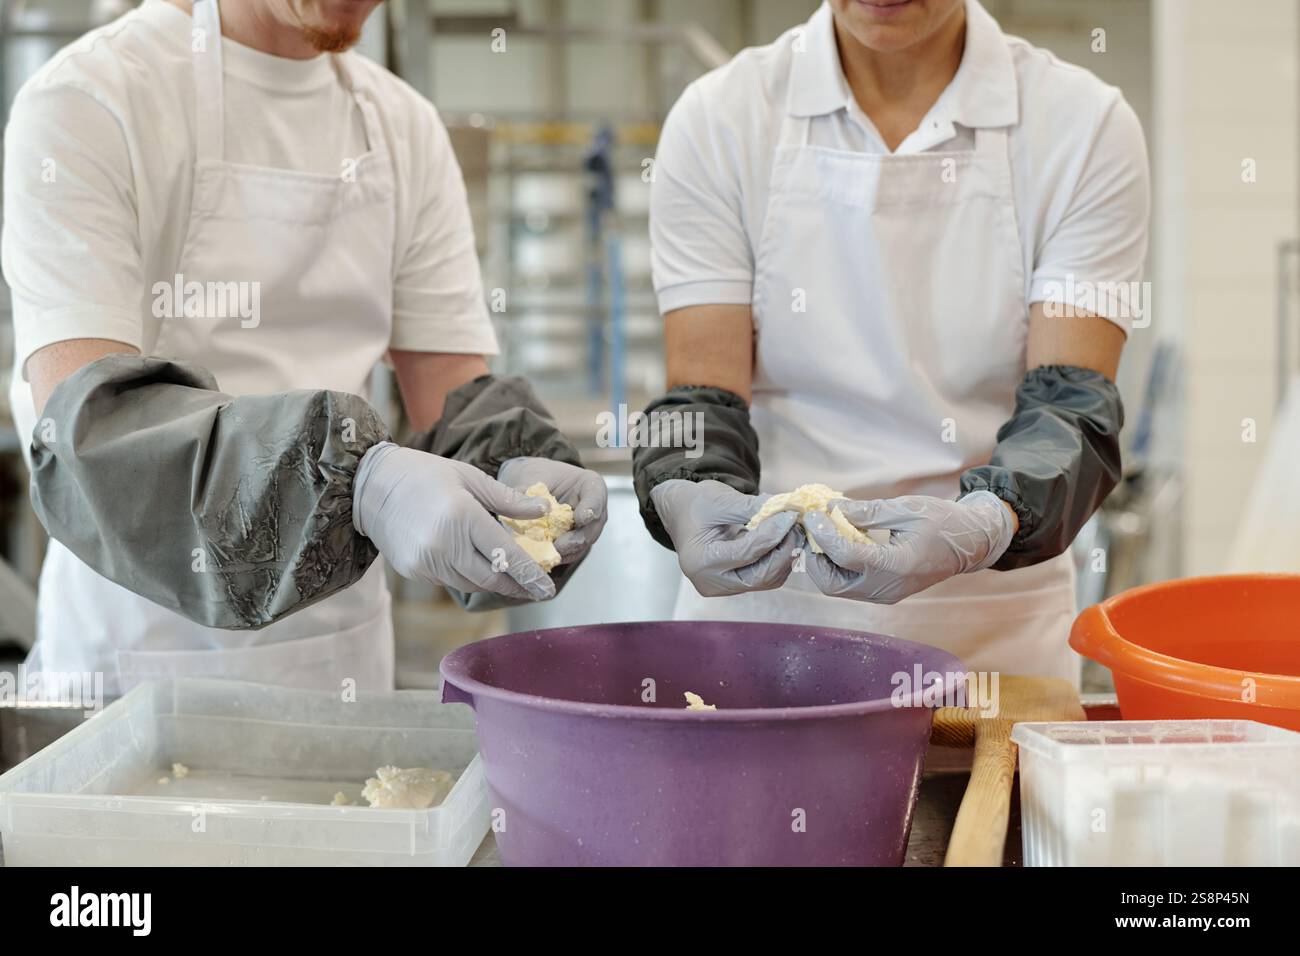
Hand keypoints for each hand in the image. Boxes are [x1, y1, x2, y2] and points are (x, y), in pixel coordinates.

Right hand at [352, 442, 555, 601]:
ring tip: (514, 578)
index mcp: (462, 516)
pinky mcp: (414, 571)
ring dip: (494, 581)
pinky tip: (480, 567)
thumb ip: (508, 500)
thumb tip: (543, 512)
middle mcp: (443, 544)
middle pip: (491, 577)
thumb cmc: (425, 475)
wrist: (371, 486)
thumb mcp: (470, 477)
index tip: (548, 588)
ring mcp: (426, 561)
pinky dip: (469, 576)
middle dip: (517, 585)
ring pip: (472, 583)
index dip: (530, 575)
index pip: (505, 554)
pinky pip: (451, 580)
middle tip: (538, 588)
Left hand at [497, 456, 607, 566]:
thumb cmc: (535, 475)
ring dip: (565, 552)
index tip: (579, 518)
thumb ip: (526, 491)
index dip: (590, 509)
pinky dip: (556, 557)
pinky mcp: (571, 544)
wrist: (528, 485)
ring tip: (546, 556)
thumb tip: (520, 508)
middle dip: (576, 539)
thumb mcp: (530, 476)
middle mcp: (592, 510)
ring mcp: (584, 529)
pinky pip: (569, 554)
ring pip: (582, 545)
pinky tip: (541, 559)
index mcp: (589, 486)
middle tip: (559, 546)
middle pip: (592, 528)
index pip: (596, 497)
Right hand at [650, 478, 800, 596]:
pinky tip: (784, 540)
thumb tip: (788, 510)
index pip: (747, 552)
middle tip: (796, 526)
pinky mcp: (734, 585)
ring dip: (785, 556)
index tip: (790, 516)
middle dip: (784, 550)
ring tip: (792, 530)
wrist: (681, 512)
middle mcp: (710, 581)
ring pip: (767, 579)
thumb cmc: (696, 503)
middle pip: (760, 575)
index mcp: (700, 561)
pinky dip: (778, 559)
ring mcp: (722, 587)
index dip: (774, 533)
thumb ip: (755, 508)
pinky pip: (764, 577)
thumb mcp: (722, 500)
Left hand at [802, 491, 1015, 604]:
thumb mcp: (906, 508)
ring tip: (821, 534)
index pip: (847, 556)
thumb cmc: (943, 521)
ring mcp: (886, 594)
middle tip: (811, 529)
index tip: (812, 515)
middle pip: (833, 583)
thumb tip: (831, 508)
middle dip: (815, 557)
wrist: (970, 543)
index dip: (824, 535)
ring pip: (838, 588)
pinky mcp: (885, 593)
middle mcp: (889, 587)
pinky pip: (850, 586)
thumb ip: (867, 511)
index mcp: (898, 565)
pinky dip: (837, 567)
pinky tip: (837, 543)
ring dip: (823, 563)